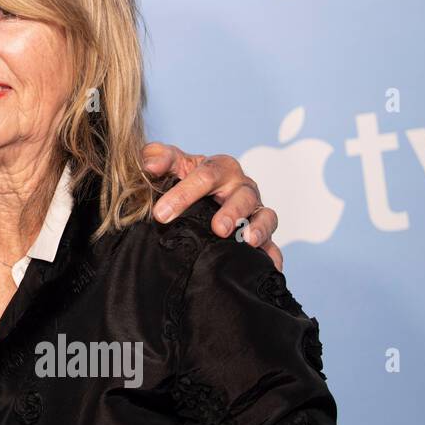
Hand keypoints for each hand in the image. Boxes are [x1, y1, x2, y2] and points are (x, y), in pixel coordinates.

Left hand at [141, 142, 281, 270]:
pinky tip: (270, 266)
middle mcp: (241, 186)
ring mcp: (254, 209)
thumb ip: (158, 157)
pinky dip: (273, 254)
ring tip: (248, 241)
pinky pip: (273, 243)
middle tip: (218, 229)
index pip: (205, 176)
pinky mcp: (262, 231)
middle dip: (231, 212)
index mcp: (219, 167)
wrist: (200, 193)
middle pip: (241, 195)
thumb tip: (150, 165)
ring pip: (264, 215)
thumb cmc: (184, 176)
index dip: (184, 194)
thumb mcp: (170, 163)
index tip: (162, 214)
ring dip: (259, 228)